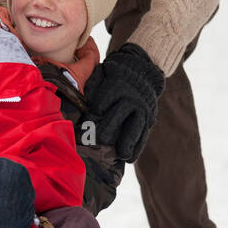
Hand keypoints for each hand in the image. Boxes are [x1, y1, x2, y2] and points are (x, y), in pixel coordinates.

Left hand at [84, 43, 164, 162]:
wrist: (141, 70)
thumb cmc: (115, 74)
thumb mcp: (102, 73)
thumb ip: (91, 84)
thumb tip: (78, 98)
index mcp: (117, 85)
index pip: (103, 101)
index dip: (94, 112)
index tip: (86, 121)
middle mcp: (131, 97)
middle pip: (119, 114)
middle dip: (106, 129)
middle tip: (95, 140)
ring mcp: (142, 108)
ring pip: (135, 126)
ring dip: (127, 142)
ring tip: (121, 156)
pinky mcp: (149, 117)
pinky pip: (143, 133)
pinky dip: (137, 146)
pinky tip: (130, 158)